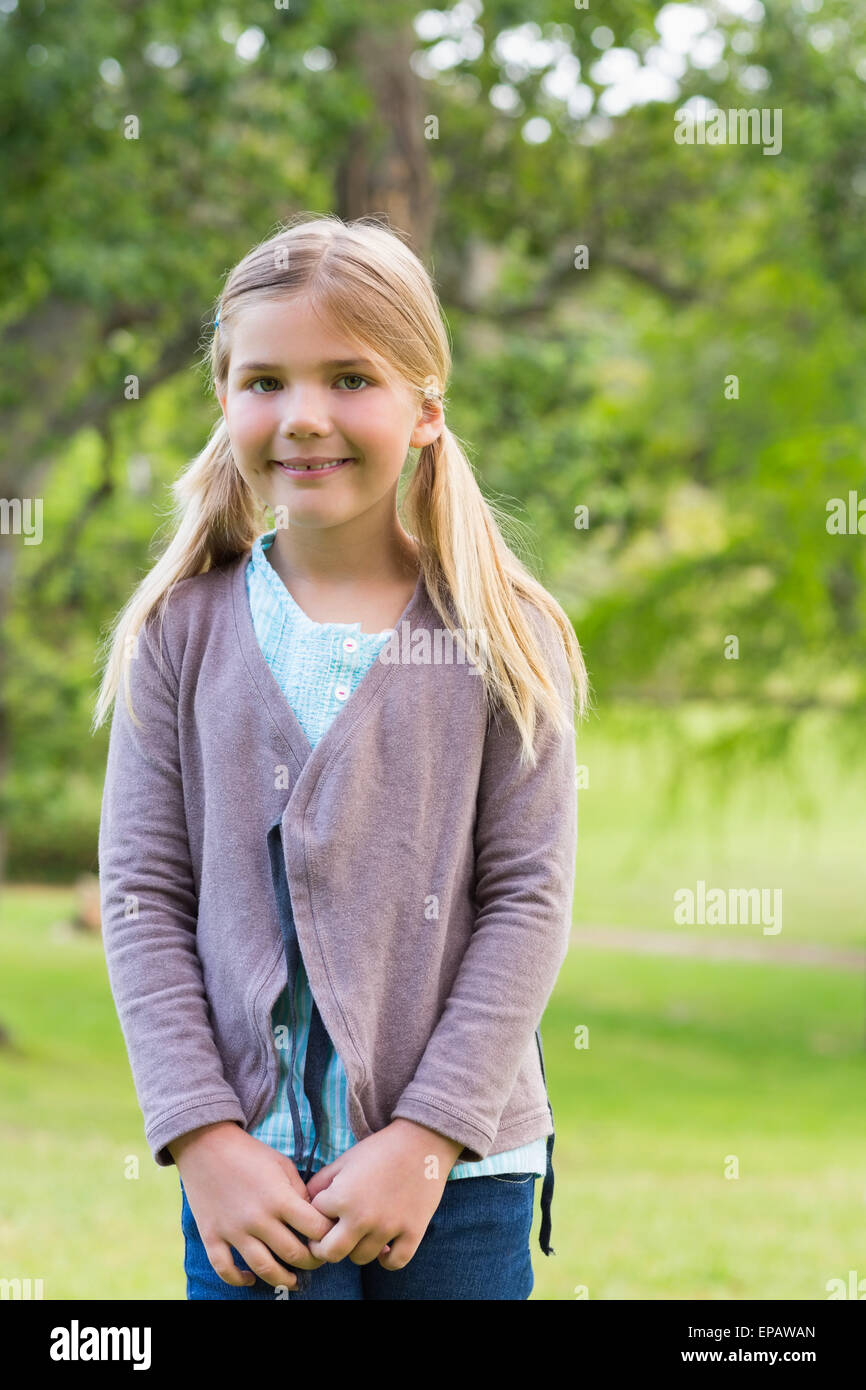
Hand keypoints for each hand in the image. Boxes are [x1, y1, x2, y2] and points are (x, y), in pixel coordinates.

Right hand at [169, 1121, 336, 1290]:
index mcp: (279, 1198)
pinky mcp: (211, 1236)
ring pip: (263, 1269)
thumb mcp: (282, 1163)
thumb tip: (311, 1217)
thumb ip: (299, 1191)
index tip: (330, 1237)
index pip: (315, 1228)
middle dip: (311, 1262)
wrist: (205, 1144)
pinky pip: (225, 1269)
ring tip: (293, 1281)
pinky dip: (238, 1279)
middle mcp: (258, 1218)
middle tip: (316, 1261)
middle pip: (293, 1254)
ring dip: (283, 1280)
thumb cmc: (249, 1152)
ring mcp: (233, 1230)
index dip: (328, 1236)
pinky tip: (250, 1279)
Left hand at [304, 1119, 463, 1270]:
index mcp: (342, 1198)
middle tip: (330, 1239)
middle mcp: (362, 1218)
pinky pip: (394, 1263)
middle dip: (325, 1247)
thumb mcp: (345, 1159)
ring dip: (357, 1248)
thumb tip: (306, 1202)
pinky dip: (387, 1259)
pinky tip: (384, 1247)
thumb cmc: (380, 1148)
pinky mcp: (412, 1232)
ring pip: (360, 1258)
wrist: (422, 1140)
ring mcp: (388, 1228)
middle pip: (331, 1254)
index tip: (325, 1212)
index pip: (315, 1221)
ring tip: (361, 1234)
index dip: (318, 1215)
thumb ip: (321, 1182)